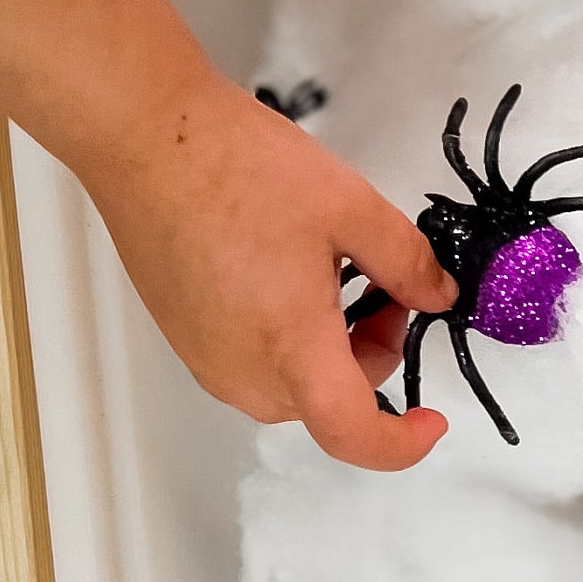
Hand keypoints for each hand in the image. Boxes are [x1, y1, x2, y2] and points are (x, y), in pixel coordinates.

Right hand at [76, 68, 458, 468]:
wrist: (144, 137)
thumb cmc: (237, 168)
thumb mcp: (351, 208)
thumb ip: (408, 264)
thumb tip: (437, 296)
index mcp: (289, 349)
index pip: (351, 435)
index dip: (402, 443)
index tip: (431, 419)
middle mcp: (241, 371)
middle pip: (330, 402)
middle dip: (372, 354)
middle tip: (386, 286)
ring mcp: (205, 358)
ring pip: (293, 383)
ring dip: (332, 345)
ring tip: (335, 269)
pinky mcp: (184, 337)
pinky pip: (254, 359)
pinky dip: (290, 334)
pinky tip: (289, 269)